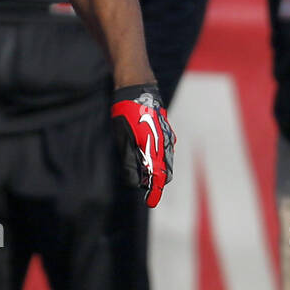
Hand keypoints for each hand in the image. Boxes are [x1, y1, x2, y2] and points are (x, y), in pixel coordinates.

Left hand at [111, 84, 174, 207]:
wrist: (138, 87)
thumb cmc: (127, 112)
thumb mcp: (124, 138)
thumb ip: (130, 160)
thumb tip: (134, 181)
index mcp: (155, 147)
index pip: (158, 176)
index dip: (155, 191)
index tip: (150, 202)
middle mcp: (164, 143)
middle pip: (165, 171)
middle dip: (157, 182)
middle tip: (147, 191)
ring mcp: (166, 135)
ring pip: (166, 160)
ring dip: (158, 171)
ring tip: (147, 178)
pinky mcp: (164, 129)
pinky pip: (165, 150)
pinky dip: (159, 159)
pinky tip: (151, 160)